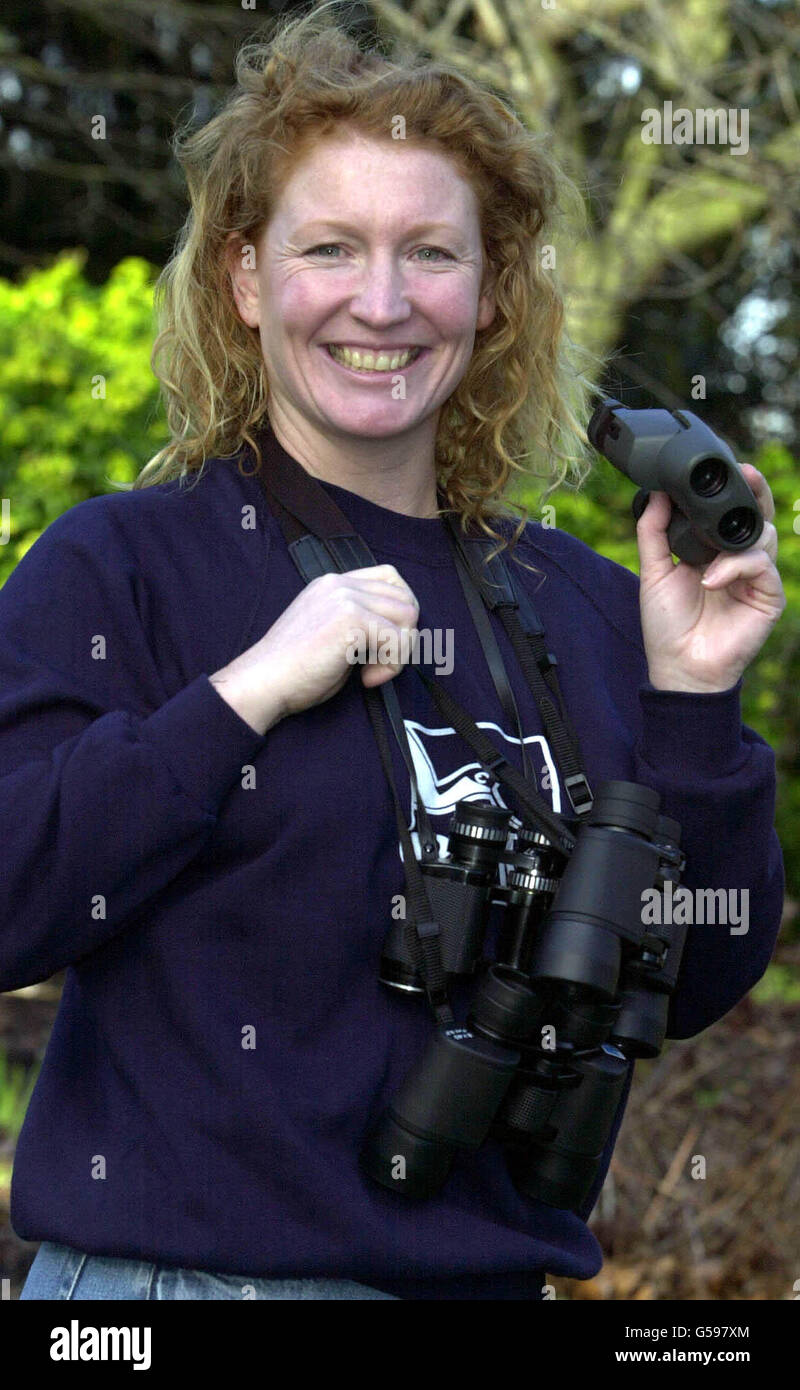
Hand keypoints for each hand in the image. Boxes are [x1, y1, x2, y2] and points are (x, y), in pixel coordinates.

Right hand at [209, 564, 419, 732]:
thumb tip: (397, 632)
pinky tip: (366, 679)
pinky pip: (397, 639)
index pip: (390, 578)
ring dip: (399, 651)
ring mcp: (344, 598)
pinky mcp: (350, 619)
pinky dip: (391, 665)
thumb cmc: (293, 671)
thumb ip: (358, 622)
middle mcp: (339, 583)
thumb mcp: (329, 633)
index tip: (382, 645)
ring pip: (408, 615)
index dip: (399, 614)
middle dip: (404, 635)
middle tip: (379, 663)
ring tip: (371, 671)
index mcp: (332, 584)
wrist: (263, 683)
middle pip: (405, 597)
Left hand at [637, 463, 785, 692]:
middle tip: (746, 473)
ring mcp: (756, 578)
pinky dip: (735, 567)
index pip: (730, 513)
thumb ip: (653, 532)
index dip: (735, 489)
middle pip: (757, 516)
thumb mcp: (653, 572)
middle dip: (755, 492)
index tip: (728, 466)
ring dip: (734, 537)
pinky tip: (712, 580)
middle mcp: (738, 561)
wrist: (678, 667)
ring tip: (706, 558)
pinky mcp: (768, 598)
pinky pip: (761, 567)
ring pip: (763, 536)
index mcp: (714, 552)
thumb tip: (655, 493)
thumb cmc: (667, 626)